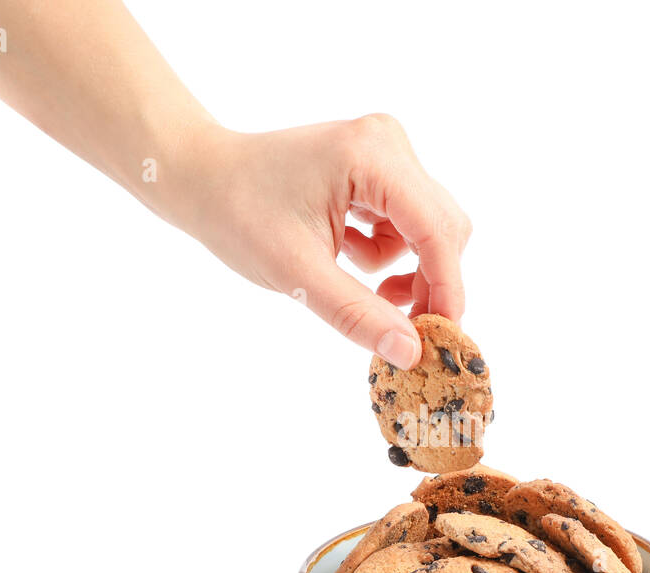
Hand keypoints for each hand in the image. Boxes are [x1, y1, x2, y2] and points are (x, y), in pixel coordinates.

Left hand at [174, 114, 471, 368]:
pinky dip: (388, 252)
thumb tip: (411, 352)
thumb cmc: (237, 215)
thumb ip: (357, 314)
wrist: (201, 178)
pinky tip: (348, 254)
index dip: (447, 288)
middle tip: (399, 325)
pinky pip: (408, 220)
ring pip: (429, 227)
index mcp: (371, 157)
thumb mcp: (297, 274)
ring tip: (359, 284)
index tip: (445, 337)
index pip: (436, 230)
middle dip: (429, 281)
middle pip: (443, 227)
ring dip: (405, 267)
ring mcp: (384, 150)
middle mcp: (388, 143)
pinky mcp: (378, 164)